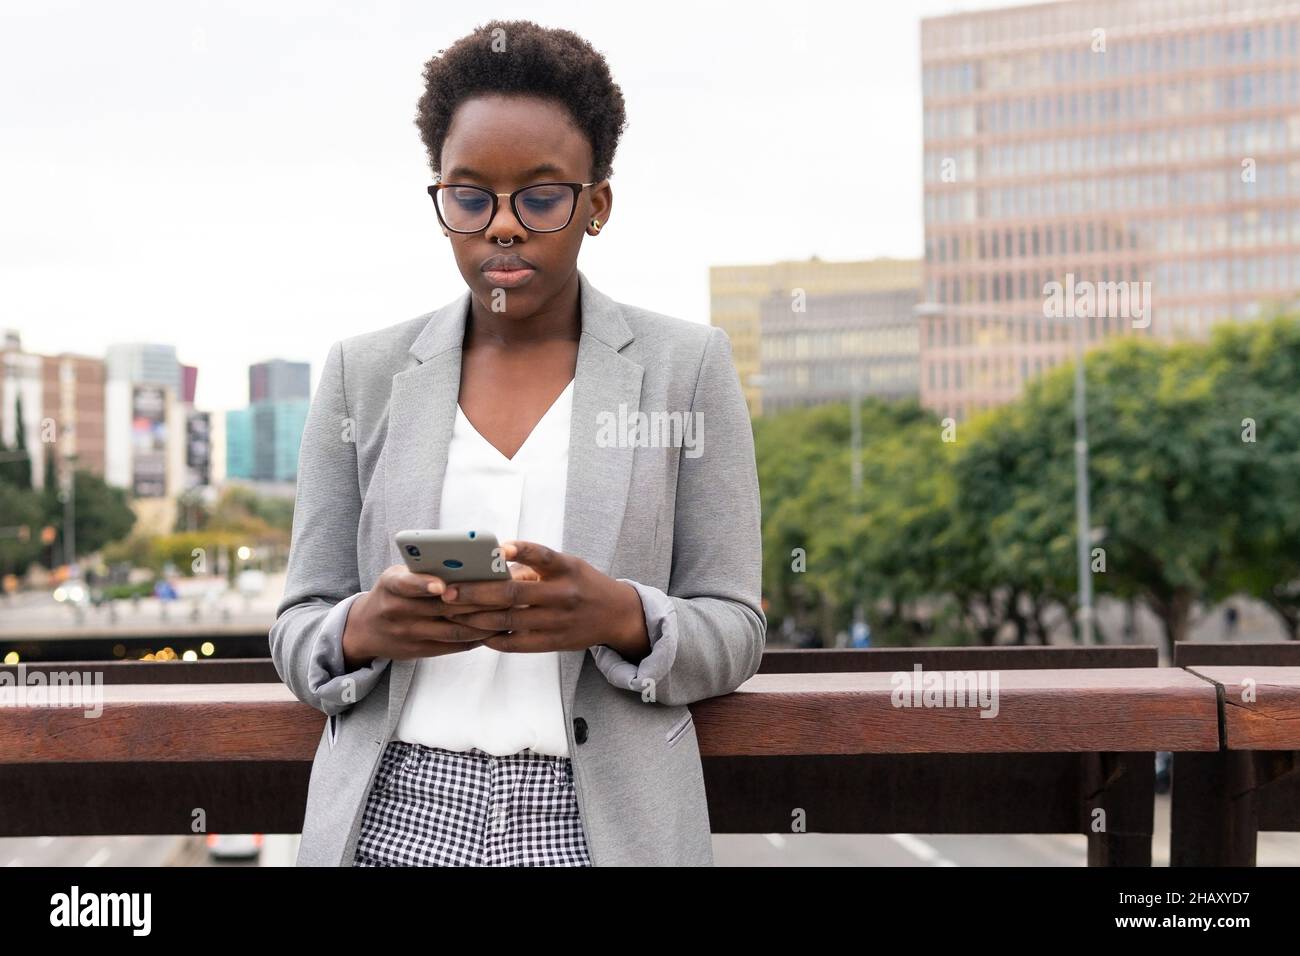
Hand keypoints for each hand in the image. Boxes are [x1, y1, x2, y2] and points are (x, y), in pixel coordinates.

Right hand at [341, 562, 537, 666]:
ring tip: (509, 612)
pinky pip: (454, 645)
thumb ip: (424, 570)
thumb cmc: (393, 592)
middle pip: (443, 608)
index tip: (442, 584)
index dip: (424, 584)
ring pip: (453, 630)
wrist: (365, 629)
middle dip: (477, 600)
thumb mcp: (398, 575)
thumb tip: (471, 563)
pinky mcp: (420, 651)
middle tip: (506, 592)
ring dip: (484, 622)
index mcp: (392, 585)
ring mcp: (410, 634)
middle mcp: (398, 611)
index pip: (407, 584)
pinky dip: (477, 637)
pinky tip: (496, 629)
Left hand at [439, 541, 650, 658]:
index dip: (521, 550)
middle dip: (476, 593)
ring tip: (452, 612)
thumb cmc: (581, 583)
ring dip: (476, 617)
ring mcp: (558, 620)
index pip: (542, 555)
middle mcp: (563, 594)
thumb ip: (534, 567)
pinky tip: (476, 633)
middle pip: (513, 593)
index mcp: (566, 568)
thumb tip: (488, 569)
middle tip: (447, 591)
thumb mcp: (567, 566)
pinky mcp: (554, 642)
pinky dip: (494, 638)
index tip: (499, 548)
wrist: (616, 615)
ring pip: (509, 620)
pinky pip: (517, 643)